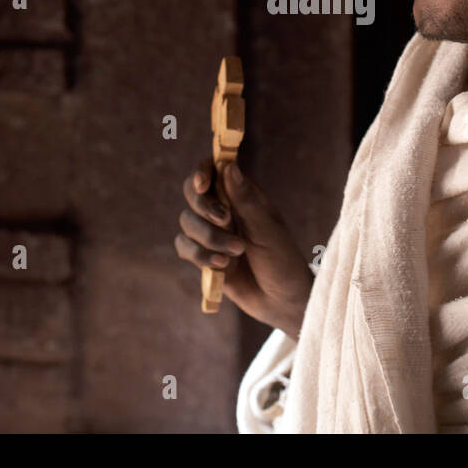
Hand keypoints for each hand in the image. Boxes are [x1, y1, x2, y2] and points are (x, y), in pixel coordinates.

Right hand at [174, 158, 313, 338]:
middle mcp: (224, 210)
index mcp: (243, 196)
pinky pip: (185, 247)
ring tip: (237, 252)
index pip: (214, 170)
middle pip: (193, 193)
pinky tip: (223, 265)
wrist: (282, 301)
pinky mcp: (203, 256)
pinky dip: (200, 255)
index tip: (202, 184)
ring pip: (187, 222)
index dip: (202, 172)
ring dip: (210, 238)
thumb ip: (246, 199)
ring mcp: (212, 233)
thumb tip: (229, 166)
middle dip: (204, 207)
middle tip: (226, 220)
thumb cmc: (283, 260)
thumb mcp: (268, 229)